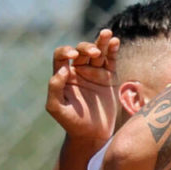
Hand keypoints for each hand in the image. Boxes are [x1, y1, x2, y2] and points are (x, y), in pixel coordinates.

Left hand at [47, 30, 118, 145]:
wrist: (91, 135)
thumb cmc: (71, 123)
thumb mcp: (56, 108)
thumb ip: (54, 88)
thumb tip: (63, 69)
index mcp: (63, 75)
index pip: (62, 55)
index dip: (66, 51)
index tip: (73, 56)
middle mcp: (78, 71)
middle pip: (81, 50)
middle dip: (87, 48)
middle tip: (94, 54)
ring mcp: (94, 73)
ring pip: (97, 52)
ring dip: (101, 42)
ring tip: (107, 34)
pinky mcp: (108, 78)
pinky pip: (110, 60)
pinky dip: (113, 50)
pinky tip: (115, 42)